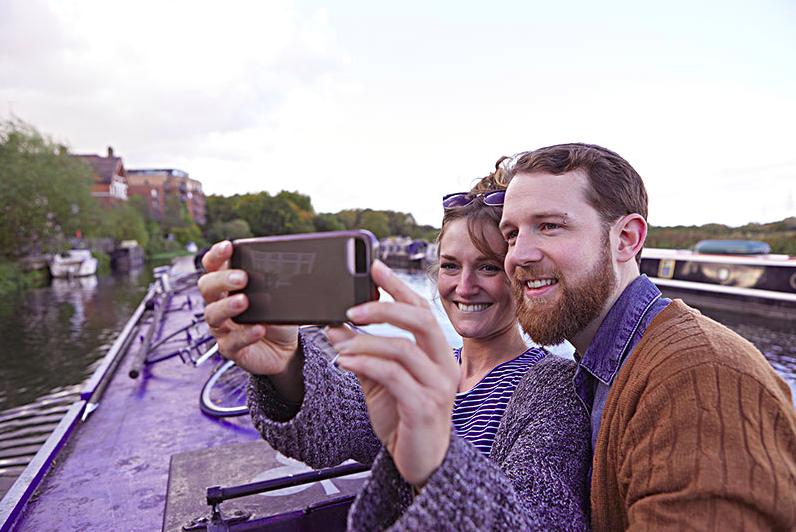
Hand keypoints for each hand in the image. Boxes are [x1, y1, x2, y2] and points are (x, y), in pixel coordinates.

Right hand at [198, 241, 302, 399]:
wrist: (286, 349)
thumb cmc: (277, 316)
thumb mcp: (279, 295)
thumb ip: (276, 280)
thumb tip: (290, 265)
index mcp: (227, 286)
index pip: (213, 266)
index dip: (216, 255)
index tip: (228, 246)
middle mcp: (219, 304)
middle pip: (207, 287)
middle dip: (222, 279)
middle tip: (242, 278)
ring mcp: (222, 327)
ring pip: (212, 314)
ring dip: (227, 306)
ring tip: (244, 301)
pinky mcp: (230, 348)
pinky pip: (231, 342)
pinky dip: (245, 334)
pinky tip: (259, 328)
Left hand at [326, 261, 458, 486]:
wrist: (421, 464)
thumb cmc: (404, 418)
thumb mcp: (380, 380)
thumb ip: (362, 353)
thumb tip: (335, 325)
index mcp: (437, 353)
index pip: (421, 310)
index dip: (398, 286)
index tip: (374, 266)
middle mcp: (444, 365)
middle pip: (421, 320)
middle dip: (384, 308)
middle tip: (351, 308)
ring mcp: (438, 387)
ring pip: (404, 349)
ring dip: (367, 343)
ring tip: (340, 345)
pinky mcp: (424, 408)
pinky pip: (394, 377)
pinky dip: (366, 365)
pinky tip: (344, 363)